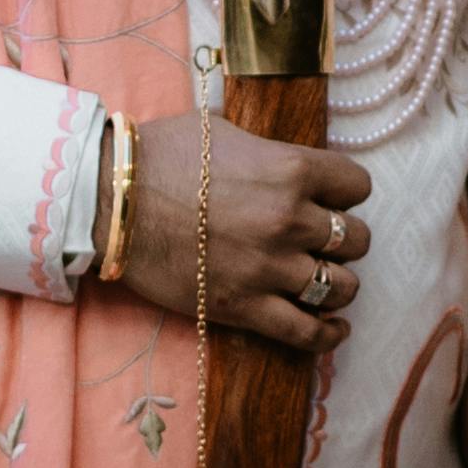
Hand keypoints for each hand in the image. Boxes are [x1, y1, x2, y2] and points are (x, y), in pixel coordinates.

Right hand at [114, 115, 368, 355]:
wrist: (109, 200)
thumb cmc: (159, 157)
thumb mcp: (222, 133)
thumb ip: (264, 150)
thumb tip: (276, 157)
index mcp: (290, 170)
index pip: (358, 185)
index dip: (346, 192)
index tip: (332, 198)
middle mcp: (290, 220)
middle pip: (357, 239)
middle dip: (344, 239)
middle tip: (322, 240)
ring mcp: (270, 268)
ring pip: (342, 287)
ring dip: (337, 283)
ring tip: (323, 280)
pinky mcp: (244, 307)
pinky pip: (307, 332)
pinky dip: (328, 334)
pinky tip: (333, 327)